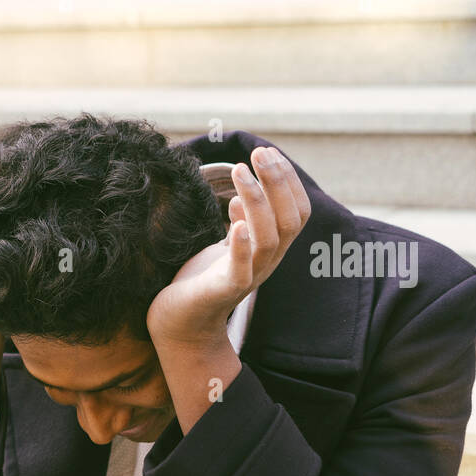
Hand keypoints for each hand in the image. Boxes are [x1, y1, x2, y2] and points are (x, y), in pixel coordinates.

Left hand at [146, 145, 310, 349]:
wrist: (179, 323)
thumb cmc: (201, 281)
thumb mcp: (223, 247)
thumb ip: (238, 224)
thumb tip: (240, 196)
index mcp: (269, 249)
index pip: (296, 212)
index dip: (288, 181)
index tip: (268, 152)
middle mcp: (266, 263)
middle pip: (288, 221)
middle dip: (277, 182)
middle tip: (258, 152)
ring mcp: (248, 278)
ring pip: (269, 239)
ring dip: (257, 201)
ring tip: (240, 171)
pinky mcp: (223, 291)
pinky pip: (241, 270)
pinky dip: (241, 246)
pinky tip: (236, 223)